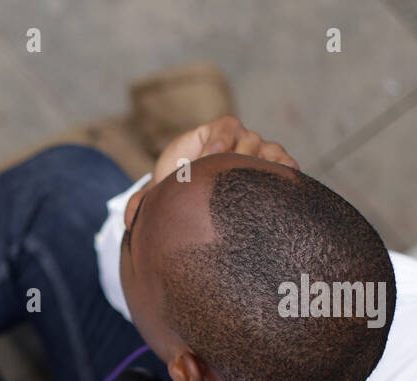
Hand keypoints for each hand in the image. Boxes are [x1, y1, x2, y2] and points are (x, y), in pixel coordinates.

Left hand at [151, 114, 298, 184]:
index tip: (209, 158)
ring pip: (270, 150)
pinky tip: (283, 184)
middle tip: (229, 177)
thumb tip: (131, 218)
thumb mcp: (159, 189)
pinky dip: (286, 169)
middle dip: (240, 155)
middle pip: (250, 139)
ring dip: (264, 164)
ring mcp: (258, 152)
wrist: (196, 197)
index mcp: (214, 134)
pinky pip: (284, 164)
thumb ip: (144, 198)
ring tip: (258, 182)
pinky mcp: (270, 169)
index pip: (226, 126)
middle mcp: (240, 139)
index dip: (219, 140)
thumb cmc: (177, 188)